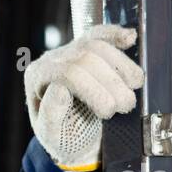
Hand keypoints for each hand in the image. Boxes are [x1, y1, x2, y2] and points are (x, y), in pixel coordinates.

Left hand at [24, 24, 144, 169]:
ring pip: (98, 46)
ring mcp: (68, 50)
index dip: (94, 90)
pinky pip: (100, 34)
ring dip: (122, 66)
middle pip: (86, 58)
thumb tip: (59, 88)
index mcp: (36, 78)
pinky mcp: (86, 46)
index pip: (68, 74)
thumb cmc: (63, 137)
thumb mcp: (52, 136)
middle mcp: (51, 59)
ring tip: (135, 88)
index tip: (109, 112)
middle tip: (127, 106)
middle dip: (111, 82)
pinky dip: (116, 35)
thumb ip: (51, 115)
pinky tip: (130, 39)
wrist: (75, 136)